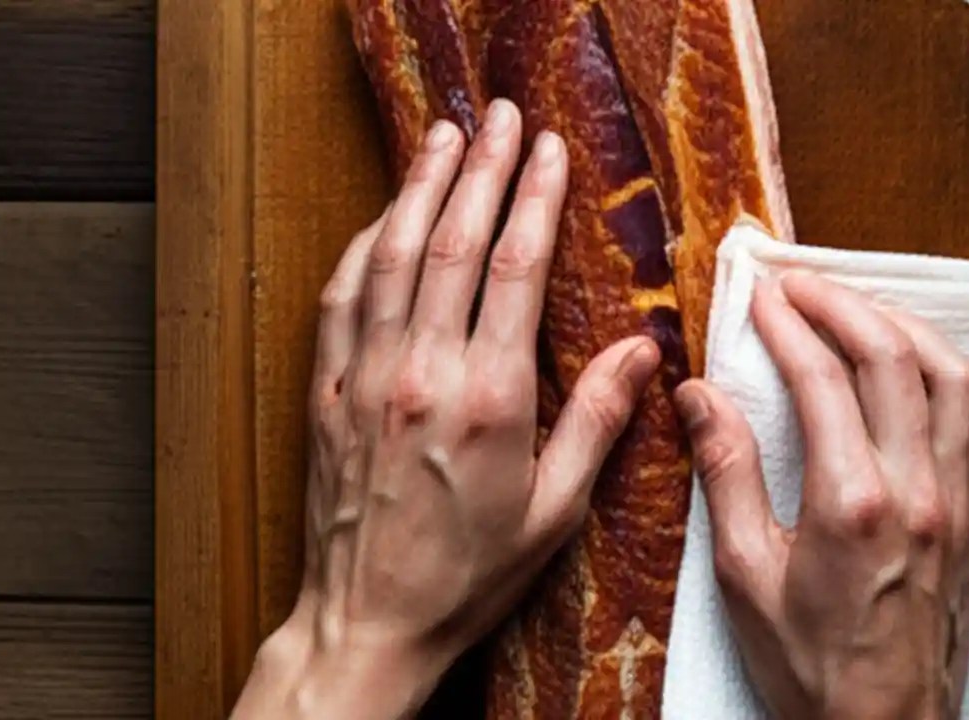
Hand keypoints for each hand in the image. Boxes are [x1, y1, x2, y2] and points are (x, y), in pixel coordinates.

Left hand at [230, 100, 661, 719]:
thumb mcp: (555, 510)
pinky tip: (385, 217)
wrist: (368, 619)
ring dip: (421, 188)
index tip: (549, 153)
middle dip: (482, 169)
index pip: (515, 269)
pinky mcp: (326, 392)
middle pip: (455, 242)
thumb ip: (597, 420)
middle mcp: (422, 373)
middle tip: (502, 119)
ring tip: (444, 137)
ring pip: (393, 256)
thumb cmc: (468, 574)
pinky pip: (342, 297)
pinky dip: (365, 246)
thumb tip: (642, 351)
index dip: (534, 199)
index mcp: (488, 399)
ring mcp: (365, 377)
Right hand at [673, 274, 968, 719]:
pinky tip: (930, 368)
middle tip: (799, 283)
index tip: (760, 295)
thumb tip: (698, 395)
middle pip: (892, 357)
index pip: (822, 378)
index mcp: (853, 503)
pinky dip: (962, 379)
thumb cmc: (810, 668)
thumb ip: (727, 475)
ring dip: (906, 326)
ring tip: (861, 308)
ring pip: (954, 377)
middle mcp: (919, 491)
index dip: (787, 324)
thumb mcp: (745, 578)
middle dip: (842, 303)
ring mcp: (961, 502)